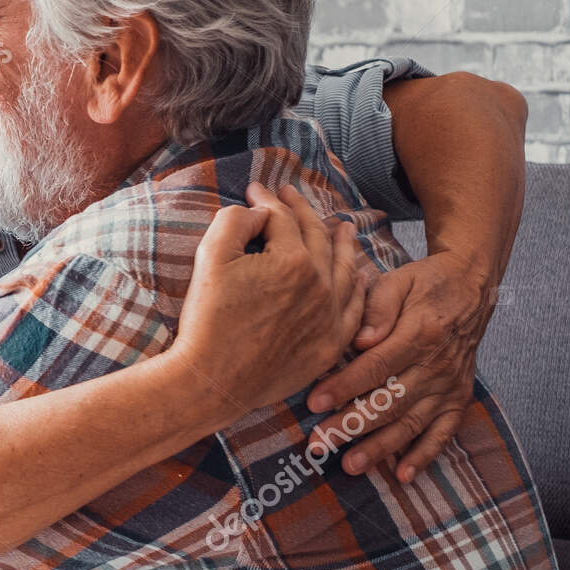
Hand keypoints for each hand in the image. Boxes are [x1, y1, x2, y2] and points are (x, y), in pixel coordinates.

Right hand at [172, 182, 364, 418]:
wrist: (213, 380)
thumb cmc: (208, 319)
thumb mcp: (210, 257)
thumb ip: (235, 221)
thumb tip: (258, 213)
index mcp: (292, 260)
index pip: (282, 218)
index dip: (266, 200)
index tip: (255, 190)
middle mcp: (320, 285)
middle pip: (317, 237)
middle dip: (302, 210)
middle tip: (289, 194)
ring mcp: (329, 317)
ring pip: (345, 269)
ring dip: (344, 243)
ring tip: (344, 226)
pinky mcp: (329, 345)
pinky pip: (354, 310)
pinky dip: (359, 289)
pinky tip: (361, 276)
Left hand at [307, 251, 496, 483]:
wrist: (470, 287)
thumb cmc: (423, 284)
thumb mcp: (398, 282)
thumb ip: (377, 309)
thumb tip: (360, 340)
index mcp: (419, 334)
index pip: (375, 367)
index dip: (344, 387)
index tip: (313, 404)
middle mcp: (437, 366)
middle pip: (389, 401)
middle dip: (352, 425)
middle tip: (319, 443)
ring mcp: (449, 386)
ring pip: (411, 423)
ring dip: (381, 448)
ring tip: (350, 465)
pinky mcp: (459, 398)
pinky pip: (444, 432)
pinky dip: (425, 455)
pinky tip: (404, 476)